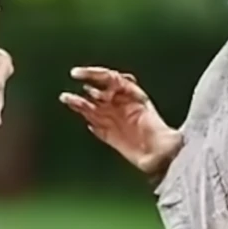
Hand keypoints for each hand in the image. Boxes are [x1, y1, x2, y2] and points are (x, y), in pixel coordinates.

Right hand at [60, 66, 182, 175]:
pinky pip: (97, 127)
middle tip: (70, 87)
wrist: (161, 154)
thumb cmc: (157, 129)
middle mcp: (120, 105)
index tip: (77, 74)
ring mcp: (115, 120)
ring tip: (66, 99)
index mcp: (128, 93)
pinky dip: (90, 123)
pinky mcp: (111, 136)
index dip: (92, 74)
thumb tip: (117, 77)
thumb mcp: (142, 103)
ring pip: (93, 109)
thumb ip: (126, 90)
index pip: (107, 78)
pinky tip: (86, 122)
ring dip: (79, 104)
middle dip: (84, 87)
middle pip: (98, 92)